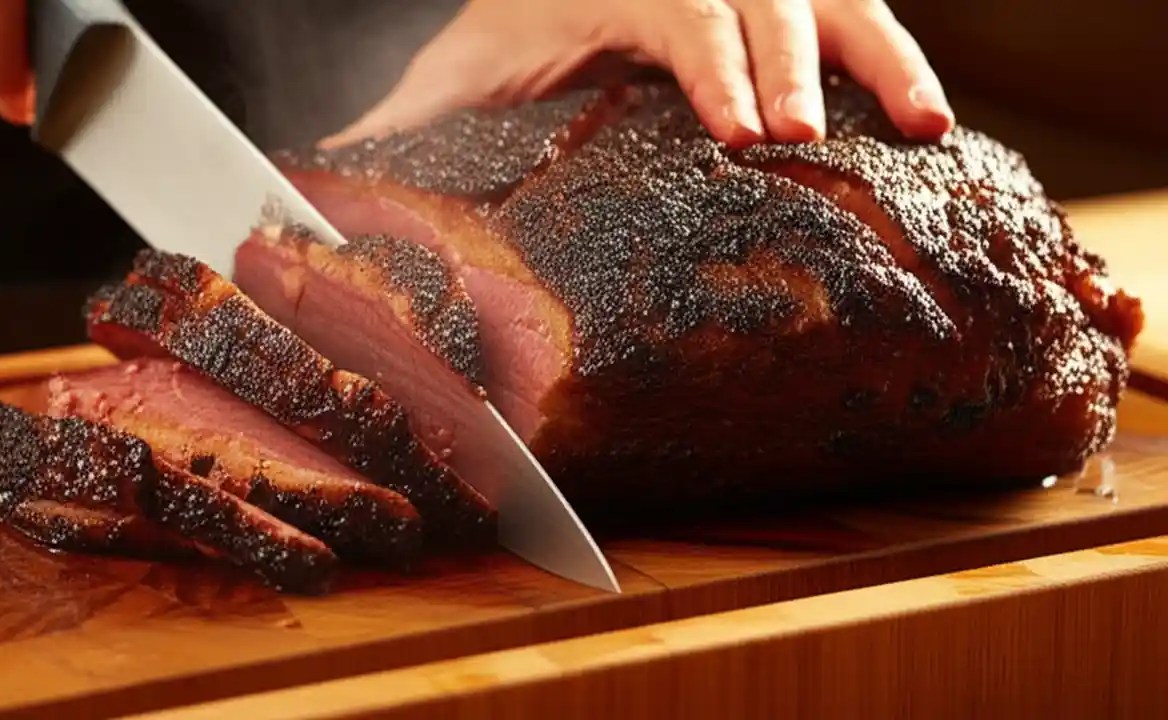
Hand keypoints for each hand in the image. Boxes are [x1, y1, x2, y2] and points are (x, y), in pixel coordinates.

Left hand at [327, 0, 953, 147]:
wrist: (518, 1)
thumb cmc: (487, 44)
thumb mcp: (449, 77)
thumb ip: (407, 124)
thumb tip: (322, 185)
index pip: (679, 7)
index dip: (713, 61)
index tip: (744, 132)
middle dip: (792, 63)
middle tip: (808, 137)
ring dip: (874, 58)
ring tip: (928, 124)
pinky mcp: (764, 8)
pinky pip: (837, 17)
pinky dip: (879, 61)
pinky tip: (921, 116)